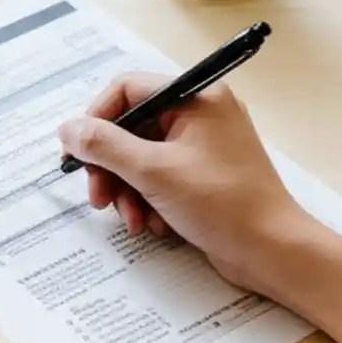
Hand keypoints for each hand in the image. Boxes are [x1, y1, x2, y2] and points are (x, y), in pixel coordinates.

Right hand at [56, 72, 314, 291]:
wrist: (274, 253)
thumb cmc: (222, 204)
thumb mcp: (152, 171)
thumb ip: (103, 146)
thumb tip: (67, 129)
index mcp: (196, 98)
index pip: (127, 90)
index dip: (96, 119)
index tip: (78, 151)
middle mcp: (200, 115)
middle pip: (130, 128)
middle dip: (110, 166)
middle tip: (98, 196)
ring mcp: (202, 146)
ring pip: (140, 157)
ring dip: (126, 189)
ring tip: (131, 219)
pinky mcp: (202, 175)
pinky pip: (158, 177)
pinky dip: (147, 200)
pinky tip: (153, 224)